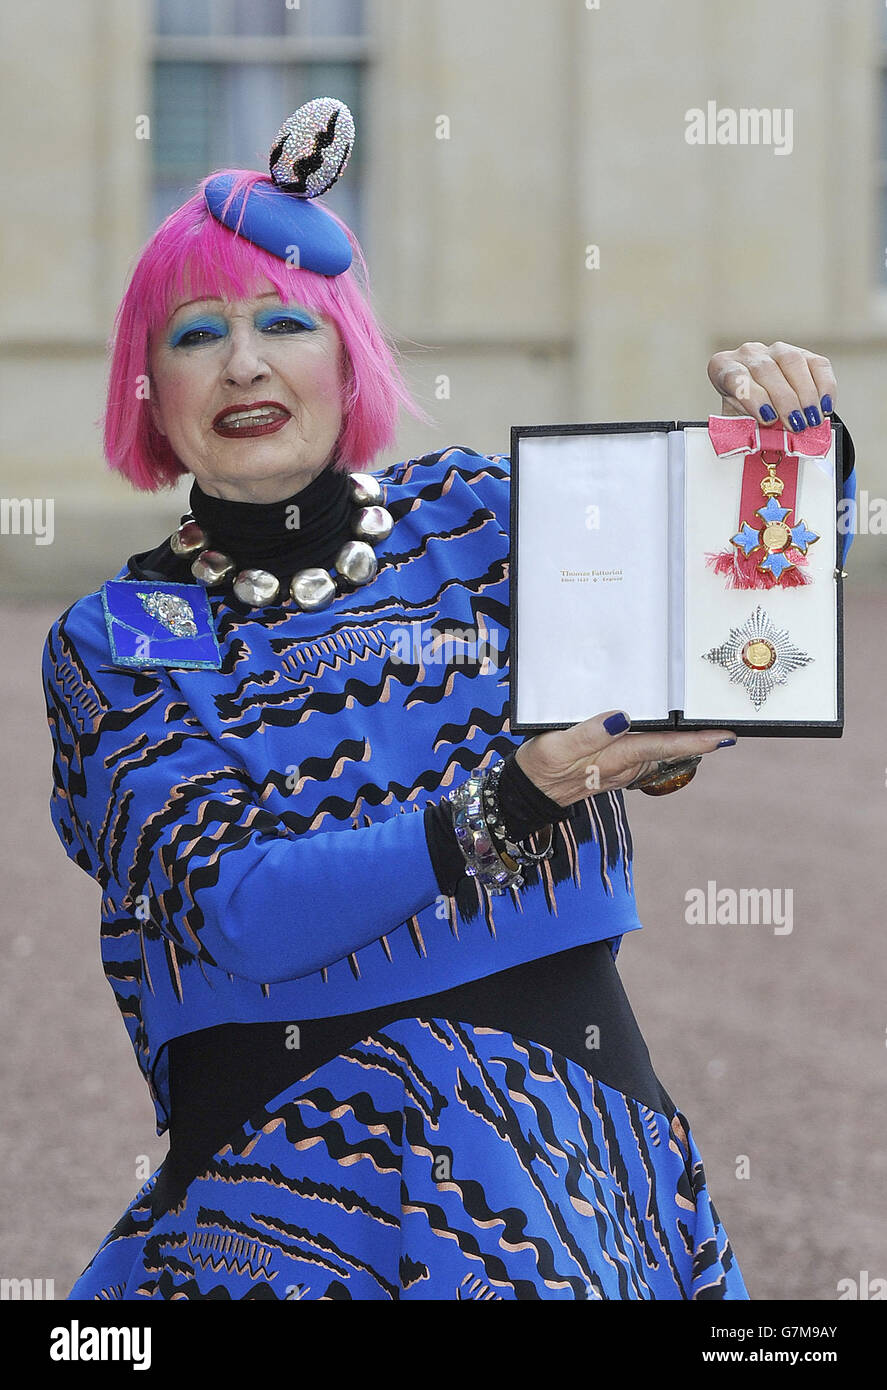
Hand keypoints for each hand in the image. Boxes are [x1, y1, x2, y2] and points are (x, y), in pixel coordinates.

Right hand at [514, 711, 734, 805]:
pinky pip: (649, 754)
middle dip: (700, 741)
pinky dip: (667, 744)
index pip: (660, 745)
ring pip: (662, 753)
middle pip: (670, 750)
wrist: (528, 793)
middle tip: (730, 728)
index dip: (693, 741)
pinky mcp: (616, 767)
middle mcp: (625, 766)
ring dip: (687, 743)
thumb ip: (588, 733)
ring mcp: (622, 769)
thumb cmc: (539, 766)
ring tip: (712, 729)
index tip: (723, 737)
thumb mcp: (555, 746)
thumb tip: (621, 718)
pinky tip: (674, 734)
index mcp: (613, 757)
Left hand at [707, 341, 835, 432]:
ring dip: (805, 394)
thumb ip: (746, 432)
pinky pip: (817, 364)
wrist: (760, 406)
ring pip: (792, 362)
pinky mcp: (804, 353)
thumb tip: (764, 449)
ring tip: (812, 419)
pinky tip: (825, 406)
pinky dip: (825, 386)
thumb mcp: (738, 425)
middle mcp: (748, 354)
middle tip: (796, 425)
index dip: (753, 397)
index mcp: (723, 368)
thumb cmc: (745, 416)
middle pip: (766, 370)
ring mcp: (776, 350)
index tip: (768, 418)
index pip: (735, 377)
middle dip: (784, 400)